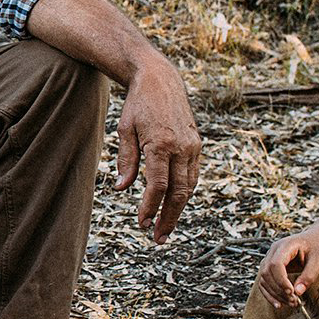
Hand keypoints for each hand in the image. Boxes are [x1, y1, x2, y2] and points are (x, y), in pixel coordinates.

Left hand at [114, 61, 199, 241]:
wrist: (161, 79)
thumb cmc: (138, 104)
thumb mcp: (125, 130)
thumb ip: (126, 161)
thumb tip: (122, 188)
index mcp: (161, 144)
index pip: (157, 186)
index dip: (150, 207)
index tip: (143, 224)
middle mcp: (181, 147)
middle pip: (178, 192)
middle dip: (168, 217)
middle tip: (158, 238)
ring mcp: (192, 146)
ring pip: (189, 186)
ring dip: (178, 209)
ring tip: (166, 227)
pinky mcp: (196, 144)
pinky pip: (192, 174)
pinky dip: (184, 191)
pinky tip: (174, 204)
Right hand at [258, 228, 318, 308]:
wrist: (318, 239)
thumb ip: (309, 275)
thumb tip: (298, 292)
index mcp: (285, 245)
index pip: (275, 264)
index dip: (281, 280)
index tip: (292, 293)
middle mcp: (274, 251)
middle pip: (267, 272)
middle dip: (278, 290)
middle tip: (294, 301)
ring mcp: (270, 258)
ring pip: (263, 279)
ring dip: (274, 294)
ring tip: (291, 303)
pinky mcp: (271, 267)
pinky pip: (265, 282)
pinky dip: (270, 294)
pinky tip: (279, 303)